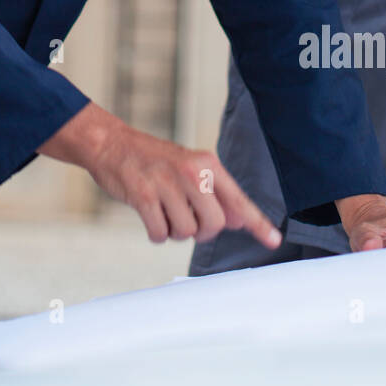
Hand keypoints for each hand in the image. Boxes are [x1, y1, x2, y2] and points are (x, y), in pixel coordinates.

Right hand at [40, 103, 281, 247]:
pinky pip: (160, 234)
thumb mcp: (189, 168)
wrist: (111, 144)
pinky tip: (149, 217)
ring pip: (186, 232)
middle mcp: (191, 171)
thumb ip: (215, 194)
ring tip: (163, 210)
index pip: (238, 199)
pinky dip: (156, 234)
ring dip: (174, 231)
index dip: (257, 223)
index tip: (274, 241)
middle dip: (201, 230)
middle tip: (186, 217)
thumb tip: (240, 222)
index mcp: (207, 164)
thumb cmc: (154, 161)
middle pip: (214, 224)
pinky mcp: (143, 195)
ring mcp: (166, 183)